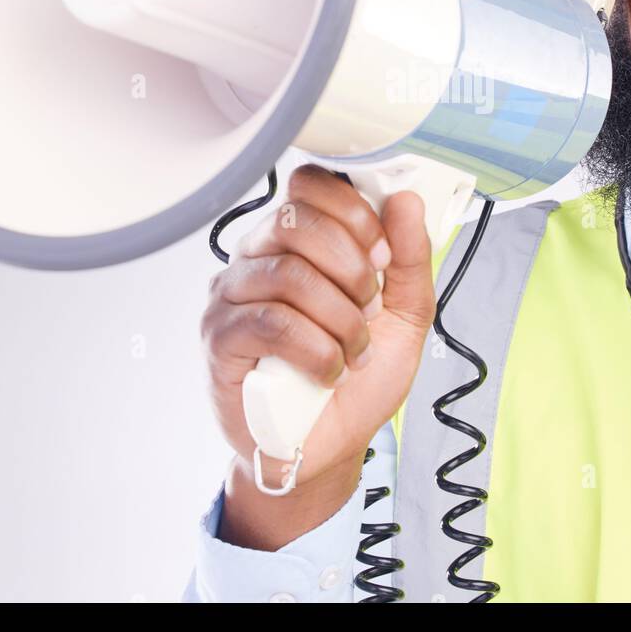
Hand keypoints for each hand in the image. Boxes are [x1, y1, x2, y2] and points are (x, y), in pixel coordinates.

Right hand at [200, 164, 434, 546]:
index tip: (381, 254)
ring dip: (340, 318)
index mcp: (298, 240)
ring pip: (288, 274)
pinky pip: (270, 323)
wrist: (330, 447)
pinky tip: (329, 371)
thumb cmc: (358, 378)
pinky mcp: (220, 339)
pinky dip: (316, 349)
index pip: (309, 184)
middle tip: (368, 307)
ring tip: (354, 351)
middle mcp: (257, 256)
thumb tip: (406, 201)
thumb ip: (410, 258)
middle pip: (296, 219)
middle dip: (351, 267)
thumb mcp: (405, 316)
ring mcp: (231, 295)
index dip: (353, 211)